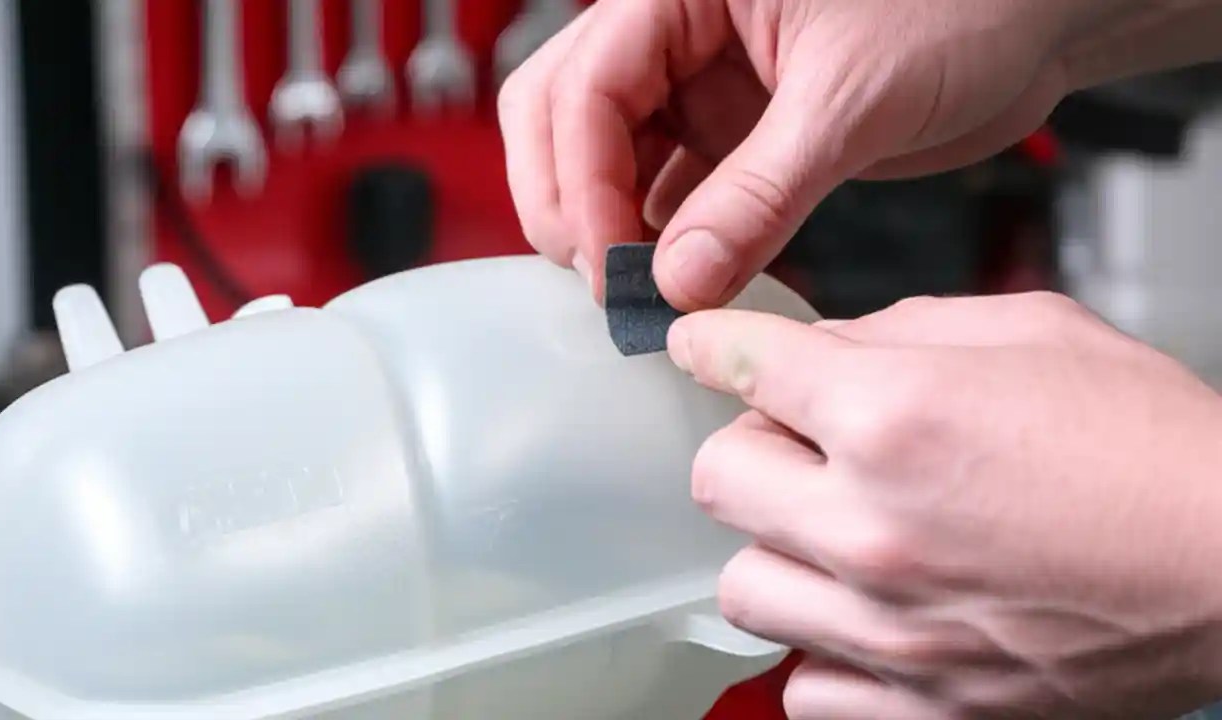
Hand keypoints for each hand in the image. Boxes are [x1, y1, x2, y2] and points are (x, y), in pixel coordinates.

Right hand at [497, 0, 1220, 309]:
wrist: (1036, 21)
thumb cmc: (964, 5)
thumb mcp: (850, 97)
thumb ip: (757, 192)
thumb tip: (679, 280)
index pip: (585, 84)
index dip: (582, 179)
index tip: (612, 263)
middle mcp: (678, 31)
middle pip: (564, 116)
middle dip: (572, 202)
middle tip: (609, 283)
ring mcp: (702, 85)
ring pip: (609, 161)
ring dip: (615, 231)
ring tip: (646, 298)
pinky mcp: (737, 134)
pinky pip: (672, 192)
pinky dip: (669, 242)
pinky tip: (686, 284)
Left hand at [666, 292, 1221, 718]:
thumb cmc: (1153, 449)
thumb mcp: (1031, 333)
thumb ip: (898, 331)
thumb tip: (814, 348)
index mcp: (894, 415)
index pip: (738, 365)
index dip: (711, 346)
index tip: (703, 349)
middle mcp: (873, 526)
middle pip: (716, 479)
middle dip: (750, 446)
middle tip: (798, 443)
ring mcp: (891, 629)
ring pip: (742, 587)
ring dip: (776, 550)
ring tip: (835, 533)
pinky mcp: (922, 707)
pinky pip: (803, 686)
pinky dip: (820, 647)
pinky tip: (865, 613)